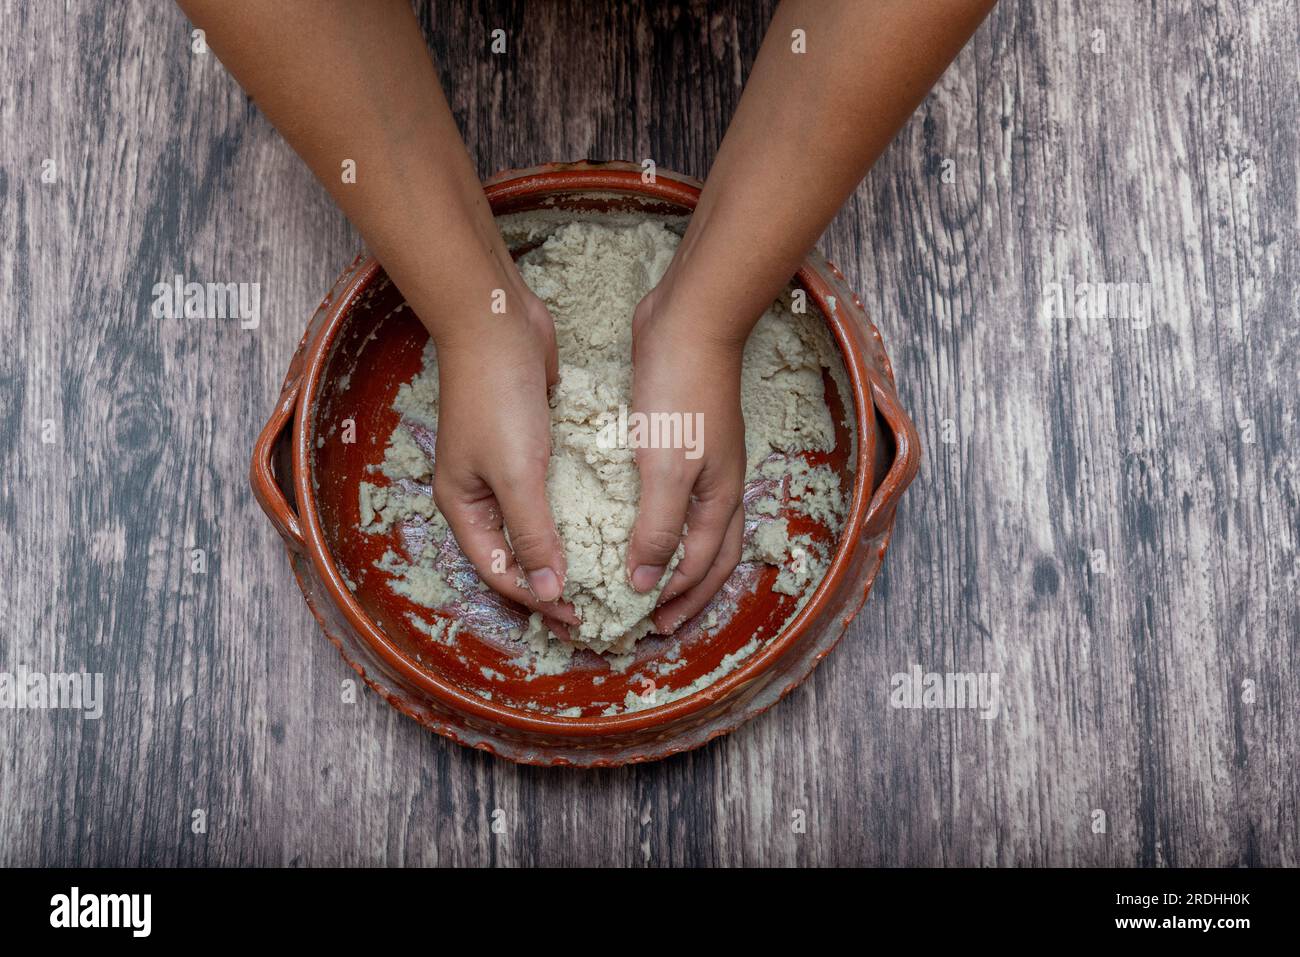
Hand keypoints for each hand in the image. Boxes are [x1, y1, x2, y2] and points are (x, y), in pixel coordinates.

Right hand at [427, 280, 576, 623]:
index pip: (501, 572)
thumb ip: (532, 533)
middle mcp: (481, 494)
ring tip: (606, 572)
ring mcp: (506, 469)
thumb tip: (549, 592)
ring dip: (568, 548)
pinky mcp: (532, 445)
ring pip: (539, 524)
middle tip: (597, 606)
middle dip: (553, 582)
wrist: (497, 322)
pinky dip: (576, 510)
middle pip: (517, 555)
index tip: (583, 616)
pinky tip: (608, 523)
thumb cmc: (497, 398)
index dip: (539, 599)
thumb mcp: (515, 474)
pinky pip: (555, 491)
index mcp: (463, 507)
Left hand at [627, 283, 747, 633]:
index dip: (675, 598)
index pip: (701, 566)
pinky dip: (662, 521)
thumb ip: (660, 527)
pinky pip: (675, 497)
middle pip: (711, 556)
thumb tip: (646, 582)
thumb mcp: (668, 468)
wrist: (689, 321)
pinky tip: (636, 519)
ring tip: (651, 580)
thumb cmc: (681, 393)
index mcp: (720, 498)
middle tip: (658, 621)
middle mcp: (719, 486)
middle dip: (687, 593)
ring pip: (697, 528)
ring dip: (678, 561)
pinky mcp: (680, 439)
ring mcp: (703, 461)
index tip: (643, 622)